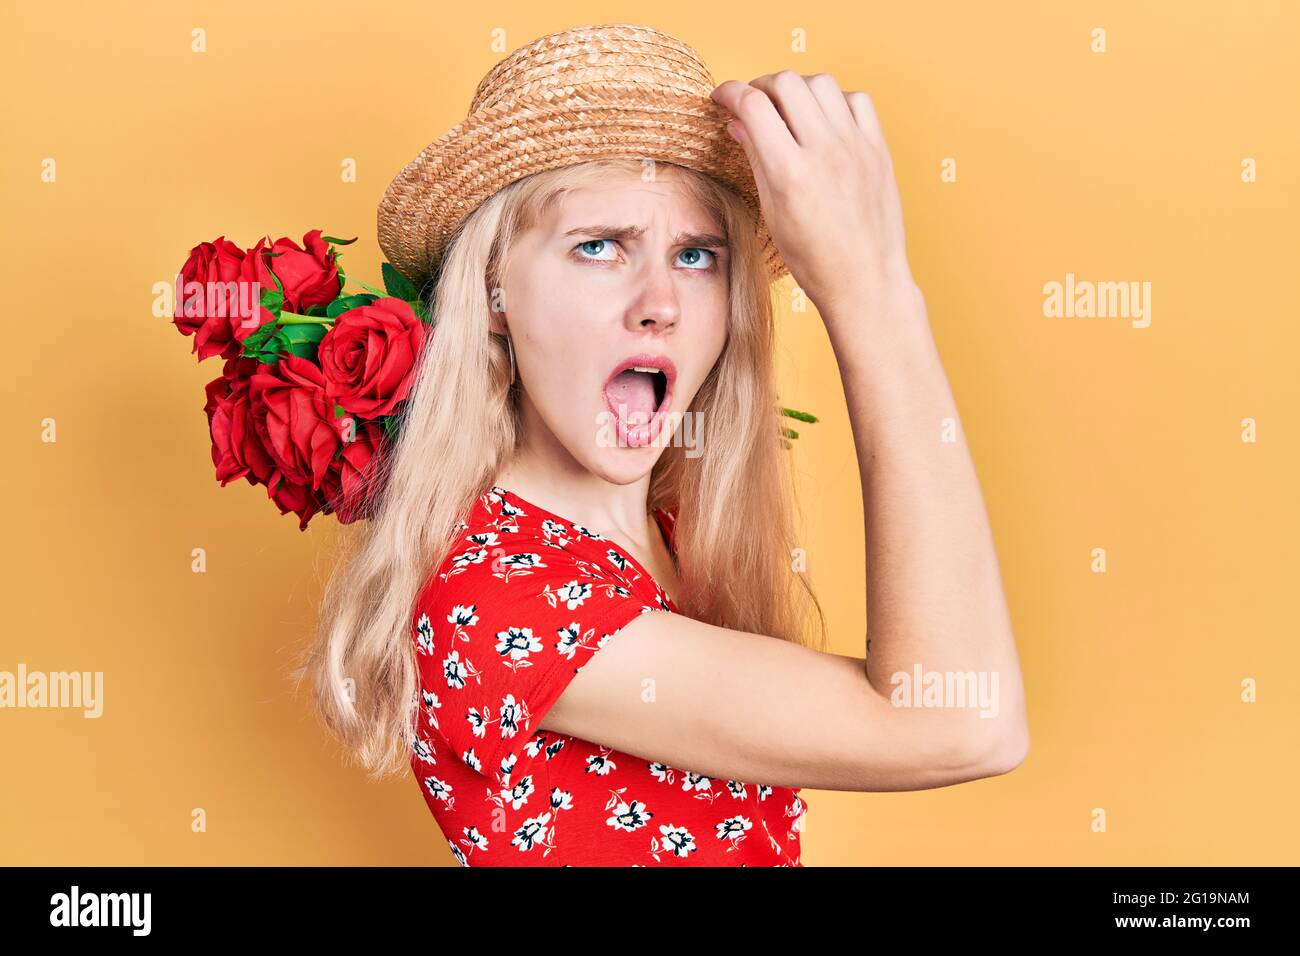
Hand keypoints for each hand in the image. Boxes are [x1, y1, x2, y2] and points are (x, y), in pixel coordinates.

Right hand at [710, 72, 916, 316]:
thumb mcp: (772, 214)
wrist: (866, 281)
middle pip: (786, 83)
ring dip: (798, 88)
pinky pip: (856, 99)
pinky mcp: (878, 149)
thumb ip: (756, 160)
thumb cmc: (816, 260)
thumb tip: (738, 124)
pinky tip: (824, 119)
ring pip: (821, 83)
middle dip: (761, 85)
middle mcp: (824, 152)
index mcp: (790, 173)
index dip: (730, 93)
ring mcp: (855, 147)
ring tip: (789, 109)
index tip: (722, 97)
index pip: (752, 106)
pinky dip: (835, 99)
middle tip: (754, 103)